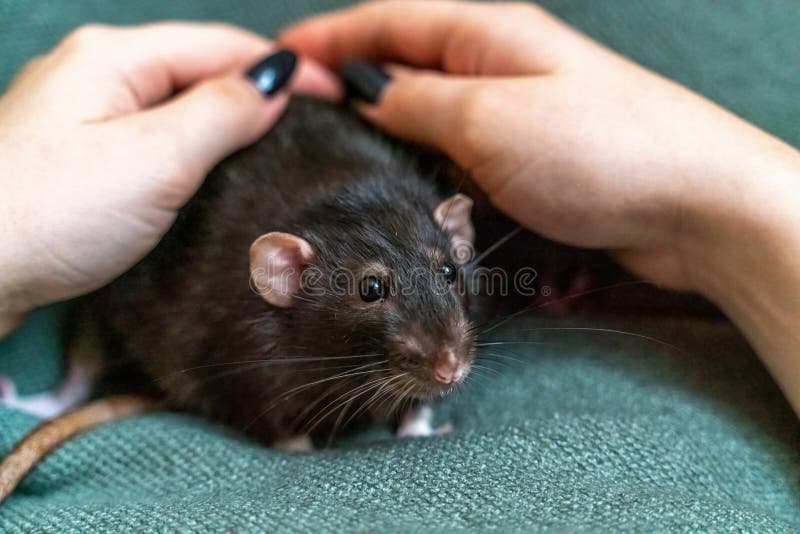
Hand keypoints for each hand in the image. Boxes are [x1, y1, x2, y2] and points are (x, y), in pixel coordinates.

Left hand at [0, 23, 337, 329]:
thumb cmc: (54, 212)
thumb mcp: (154, 157)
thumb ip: (221, 113)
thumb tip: (275, 80)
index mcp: (114, 58)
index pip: (220, 46)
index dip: (285, 67)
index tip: (339, 96)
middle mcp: (97, 76)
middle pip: (198, 72)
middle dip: (259, 93)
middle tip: (316, 127)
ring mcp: (84, 120)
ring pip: (177, 109)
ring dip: (230, 124)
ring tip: (281, 150)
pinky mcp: (79, 164)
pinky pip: (155, 143)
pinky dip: (197, 153)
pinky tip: (219, 175)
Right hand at [282, 1, 799, 415]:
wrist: (696, 207)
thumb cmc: (602, 149)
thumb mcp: (488, 118)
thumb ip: (419, 104)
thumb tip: (372, 99)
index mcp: (487, 35)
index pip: (389, 23)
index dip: (330, 39)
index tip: (281, 57)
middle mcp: (499, 68)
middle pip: (406, 67)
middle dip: (351, 89)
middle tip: (299, 121)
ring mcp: (516, 117)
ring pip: (432, 119)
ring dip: (390, 137)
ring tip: (340, 160)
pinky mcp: (530, 162)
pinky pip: (461, 158)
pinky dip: (429, 170)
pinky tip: (407, 190)